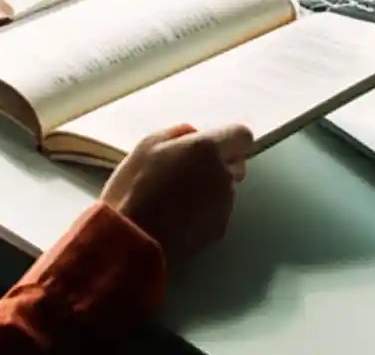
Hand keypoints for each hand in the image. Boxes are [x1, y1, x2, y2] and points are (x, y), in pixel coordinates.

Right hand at [101, 124, 253, 261]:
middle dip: (220, 165)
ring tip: (178, 198)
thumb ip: (177, 134)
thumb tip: (192, 134)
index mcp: (207, 149)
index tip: (211, 145)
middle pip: (237, 164)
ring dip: (211, 190)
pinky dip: (206, 212)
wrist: (132, 241)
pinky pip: (219, 212)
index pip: (242, 135)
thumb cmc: (134, 190)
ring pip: (227, 190)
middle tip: (188, 172)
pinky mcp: (220, 230)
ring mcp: (225, 205)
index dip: (228, 139)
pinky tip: (180, 217)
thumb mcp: (146, 147)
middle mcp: (223, 175)